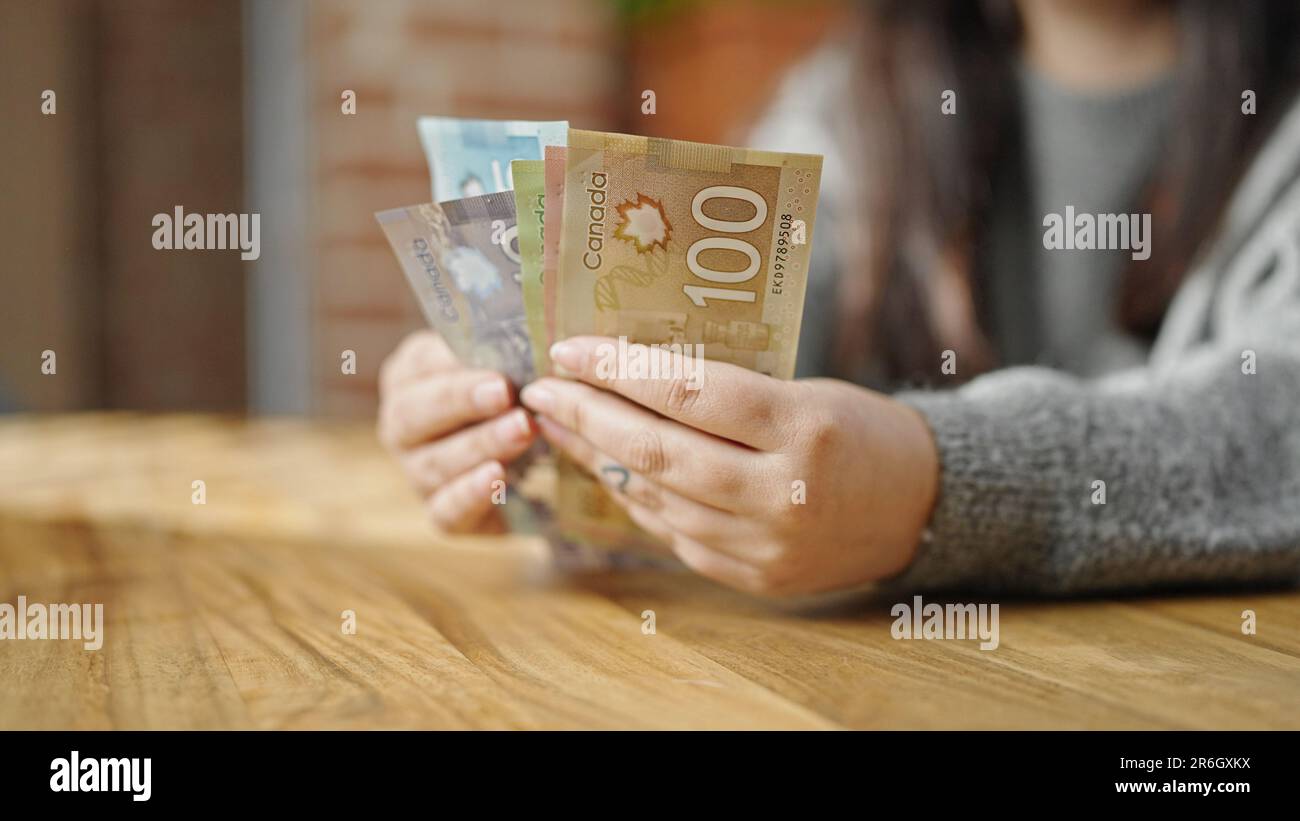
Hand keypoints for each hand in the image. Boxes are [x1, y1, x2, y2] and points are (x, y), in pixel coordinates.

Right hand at [377, 330, 536, 533]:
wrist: (530, 453)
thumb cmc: (514, 390)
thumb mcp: (507, 363)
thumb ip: (506, 352)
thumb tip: (529, 339)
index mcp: (411, 375)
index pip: (419, 365)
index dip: (453, 365)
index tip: (491, 362)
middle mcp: (402, 425)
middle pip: (414, 414)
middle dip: (461, 402)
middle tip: (505, 392)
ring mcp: (417, 472)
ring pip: (435, 463)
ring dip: (480, 445)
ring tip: (522, 430)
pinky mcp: (442, 512)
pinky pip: (447, 510)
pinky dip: (470, 495)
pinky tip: (497, 478)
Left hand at [520, 337, 939, 595]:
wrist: (918, 507)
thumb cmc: (857, 430)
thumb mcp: (804, 390)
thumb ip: (726, 392)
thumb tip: (628, 374)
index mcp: (802, 428)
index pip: (689, 391)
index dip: (618, 368)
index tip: (569, 347)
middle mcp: (781, 493)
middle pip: (657, 450)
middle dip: (587, 414)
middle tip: (542, 388)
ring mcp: (764, 544)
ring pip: (655, 495)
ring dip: (595, 458)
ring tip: (560, 425)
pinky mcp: (752, 576)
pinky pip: (673, 531)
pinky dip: (633, 496)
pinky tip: (604, 468)